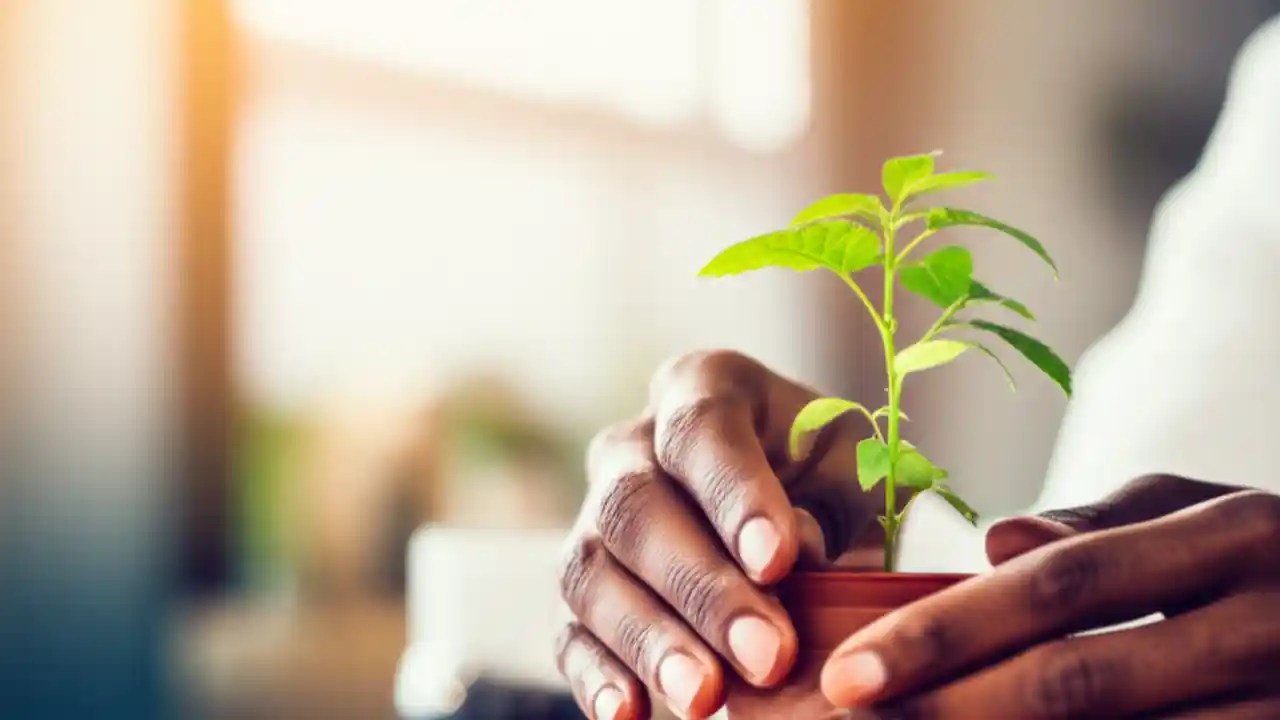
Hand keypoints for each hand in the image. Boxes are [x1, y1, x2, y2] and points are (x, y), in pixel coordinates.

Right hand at [554, 350, 882, 719]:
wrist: (785, 511)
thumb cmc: (828, 481)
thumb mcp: (856, 477)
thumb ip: (840, 512)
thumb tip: (811, 567)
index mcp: (704, 389)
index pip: (701, 428)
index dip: (734, 494)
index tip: (778, 561)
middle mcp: (631, 446)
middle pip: (636, 505)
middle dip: (700, 585)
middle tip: (767, 655)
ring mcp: (593, 516)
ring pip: (590, 571)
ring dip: (649, 639)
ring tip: (707, 700)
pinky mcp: (581, 588)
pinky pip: (568, 631)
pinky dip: (596, 677)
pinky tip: (630, 717)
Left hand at [820, 474, 1279, 718]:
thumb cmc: (1269, 560)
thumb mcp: (1204, 514)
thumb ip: (1100, 527)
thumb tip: (996, 539)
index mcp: (1229, 537)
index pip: (1059, 586)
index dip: (947, 630)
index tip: (852, 667)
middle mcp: (1261, 626)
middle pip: (1075, 679)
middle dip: (949, 704)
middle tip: (852, 716)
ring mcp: (1279, 708)